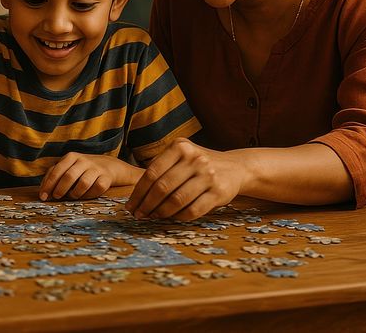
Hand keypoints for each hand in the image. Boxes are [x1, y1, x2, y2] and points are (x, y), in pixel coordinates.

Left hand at [38, 153, 122, 200]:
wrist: (109, 166)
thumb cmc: (82, 169)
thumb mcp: (68, 167)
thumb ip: (54, 176)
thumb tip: (43, 193)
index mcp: (71, 157)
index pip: (56, 170)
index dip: (48, 185)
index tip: (43, 197)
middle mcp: (83, 161)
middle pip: (69, 176)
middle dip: (61, 189)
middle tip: (57, 197)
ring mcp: (96, 168)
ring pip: (83, 183)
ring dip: (75, 193)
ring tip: (72, 196)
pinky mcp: (106, 177)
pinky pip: (97, 188)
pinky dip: (90, 195)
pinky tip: (86, 195)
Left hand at [126, 137, 243, 220]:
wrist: (235, 167)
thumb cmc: (198, 164)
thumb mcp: (181, 155)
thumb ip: (161, 168)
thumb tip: (137, 196)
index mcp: (180, 147)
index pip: (152, 173)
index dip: (138, 192)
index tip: (130, 205)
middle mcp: (195, 158)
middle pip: (162, 187)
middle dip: (146, 204)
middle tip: (138, 214)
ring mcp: (208, 175)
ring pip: (176, 200)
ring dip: (161, 212)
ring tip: (153, 217)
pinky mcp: (219, 192)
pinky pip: (193, 210)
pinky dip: (179, 217)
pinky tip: (172, 217)